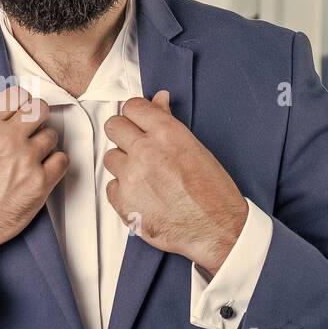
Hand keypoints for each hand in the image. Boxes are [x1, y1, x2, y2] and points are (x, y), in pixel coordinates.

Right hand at [0, 85, 68, 264]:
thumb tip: (12, 119)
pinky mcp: (40, 183)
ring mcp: (25, 159)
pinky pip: (62, 160)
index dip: (22, 103)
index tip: (22, 112)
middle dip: (38, 118)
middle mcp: (6, 138)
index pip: (16, 95)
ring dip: (45, 144)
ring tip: (32, 158)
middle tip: (33, 131)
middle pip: (40, 109)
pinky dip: (55, 165)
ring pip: (52, 134)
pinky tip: (42, 171)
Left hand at [103, 89, 246, 275]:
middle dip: (123, 134)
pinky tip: (142, 195)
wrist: (217, 229)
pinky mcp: (123, 202)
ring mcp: (131, 177)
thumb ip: (168, 122)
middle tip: (136, 146)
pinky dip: (122, 190)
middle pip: (113, 127)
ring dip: (123, 164)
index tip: (138, 122)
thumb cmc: (213, 192)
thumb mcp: (195, 147)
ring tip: (144, 176)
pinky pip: (111, 186)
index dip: (135, 114)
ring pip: (110, 158)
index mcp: (166, 133)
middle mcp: (145, 152)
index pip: (132, 107)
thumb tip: (159, 99)